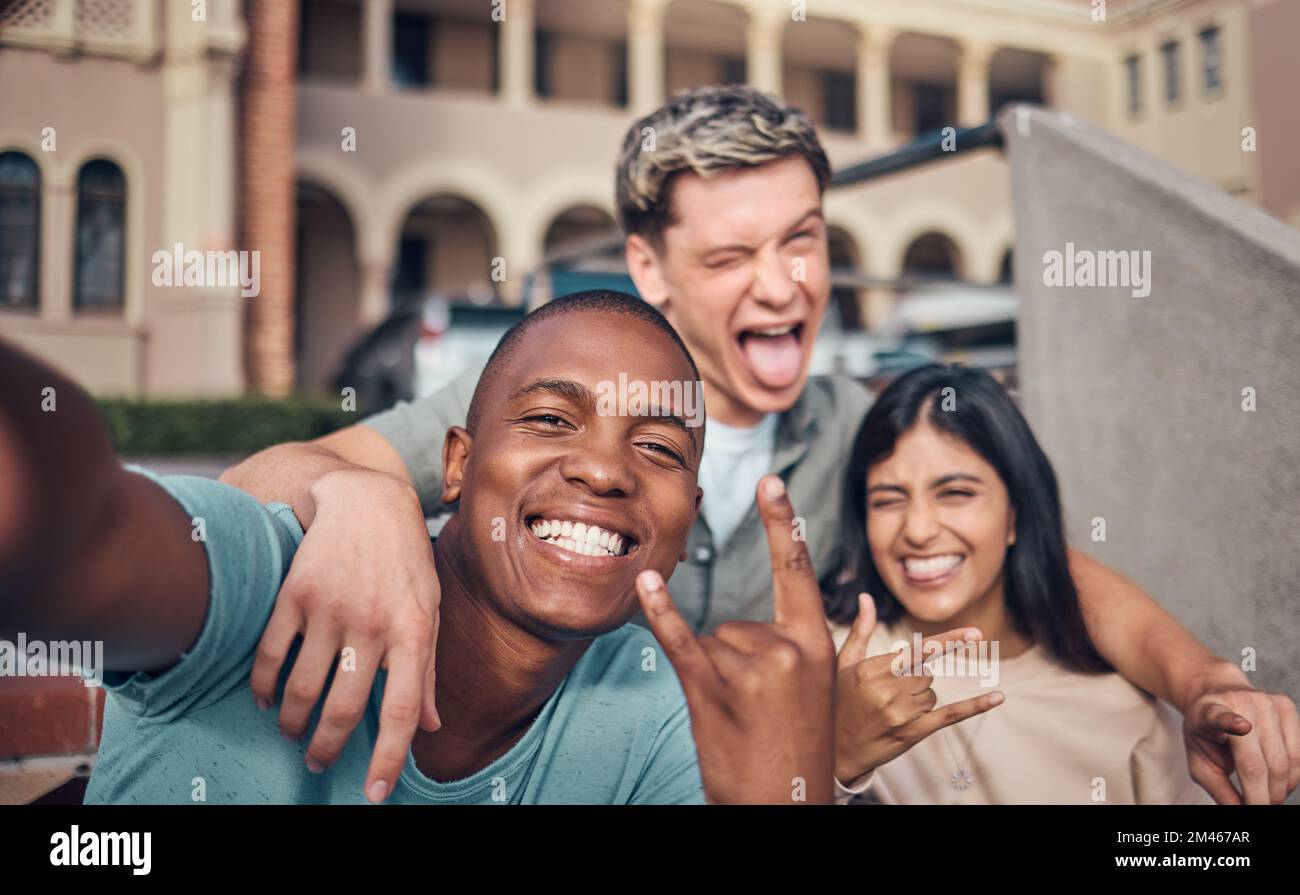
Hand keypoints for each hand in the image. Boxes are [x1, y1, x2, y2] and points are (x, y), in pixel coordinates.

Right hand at [249, 468, 440, 803]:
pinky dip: (263, 687)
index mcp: (415, 632)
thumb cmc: (406, 562)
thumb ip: (428, 670)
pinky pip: (271, 656)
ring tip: (294, 732)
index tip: (374, 794)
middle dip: (327, 748)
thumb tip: (431, 727)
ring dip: (293, 723)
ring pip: (302, 690)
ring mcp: (330, 609)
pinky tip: (266, 698)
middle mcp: (372, 624)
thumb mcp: (431, 610)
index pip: (402, 711)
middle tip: (319, 762)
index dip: (388, 759)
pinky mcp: (294, 595)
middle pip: (343, 709)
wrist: (367, 499)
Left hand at [636, 475, 835, 804]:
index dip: (782, 522)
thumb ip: (788, 647)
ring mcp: (750, 668)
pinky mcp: (712, 689)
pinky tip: (645, 584)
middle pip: (735, 624)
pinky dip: (660, 613)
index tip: (769, 480)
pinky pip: (680, 641)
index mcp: (816, 643)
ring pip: (709, 642)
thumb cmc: (795, 748)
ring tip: (740, 720)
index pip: (796, 570)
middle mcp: (786, 647)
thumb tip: (742, 622)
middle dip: (732, 664)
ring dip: (713, 678)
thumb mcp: (814, 689)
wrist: (785, 803)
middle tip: (755, 712)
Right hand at [834, 593, 1003, 783]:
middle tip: (889, 694)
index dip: (947, 642)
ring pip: (932, 694)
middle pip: (926, 674)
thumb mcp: (843, 664)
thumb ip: (860, 630)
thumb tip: (865, 597)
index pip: (918, 652)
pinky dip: (975, 706)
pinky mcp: (912, 733)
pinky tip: (997, 697)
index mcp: (871, 670)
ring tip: (891, 711)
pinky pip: (950, 715)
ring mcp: (900, 714)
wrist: (835, 751)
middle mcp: (886, 691)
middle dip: (914, 680)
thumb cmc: (838, 701)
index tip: (974, 634)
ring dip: (919, 699)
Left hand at [1182, 667, 1299, 803]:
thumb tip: (1239, 811)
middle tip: (1257, 808)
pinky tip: (1278, 783)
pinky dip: (1291, 777)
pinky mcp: (1287, 707)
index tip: (1242, 727)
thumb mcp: (1199, 759)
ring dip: (1279, 789)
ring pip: (1285, 761)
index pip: (1219, 717)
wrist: (1218, 696)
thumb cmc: (1207, 733)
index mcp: (1209, 712)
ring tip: (1266, 798)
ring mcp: (1267, 702)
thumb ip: (1217, 787)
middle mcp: (1240, 702)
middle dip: (1262, 796)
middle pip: (1260, 762)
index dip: (1231, 723)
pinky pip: (1298, 754)